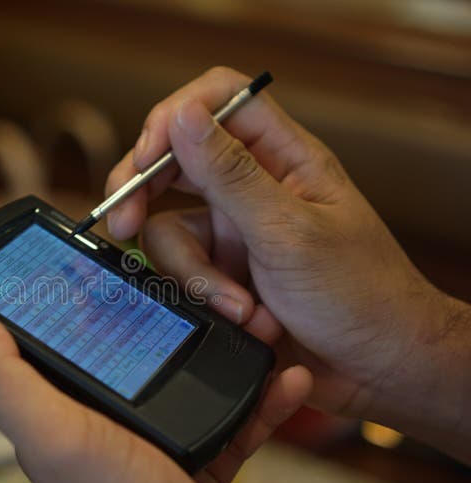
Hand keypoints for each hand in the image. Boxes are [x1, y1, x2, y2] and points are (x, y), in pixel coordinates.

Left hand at [0, 302, 310, 482]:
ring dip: (220, 347)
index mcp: (59, 413)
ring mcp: (152, 441)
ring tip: (251, 320)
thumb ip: (8, 381)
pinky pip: (229, 416)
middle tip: (197, 284)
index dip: (64, 297)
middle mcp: (101, 424)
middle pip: (129, 348)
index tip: (93, 257)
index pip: (51, 340)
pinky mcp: (196, 460)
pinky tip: (288, 378)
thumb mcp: (59, 439)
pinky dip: (257, 398)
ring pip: (186, 374)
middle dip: (164, 314)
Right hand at [106, 66, 470, 461]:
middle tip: (120, 224)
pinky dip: (204, 298)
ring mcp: (235, 231)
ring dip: (195, 274)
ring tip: (239, 308)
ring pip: (170, 229)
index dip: (174, 117)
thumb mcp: (290, 232)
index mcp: (283, 157)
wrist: (376, 367)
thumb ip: (231, 174)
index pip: (218, 100)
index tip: (146, 158)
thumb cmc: (360, 294)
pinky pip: (183, 272)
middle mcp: (253, 187)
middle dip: (142, 194)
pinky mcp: (224, 273)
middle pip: (175, 162)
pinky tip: (244, 320)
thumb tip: (182, 117)